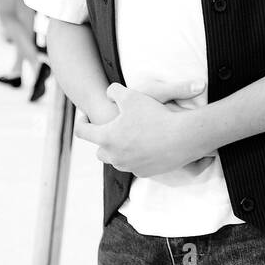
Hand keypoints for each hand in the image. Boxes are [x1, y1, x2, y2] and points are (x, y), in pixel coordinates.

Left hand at [74, 81, 210, 177]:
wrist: (183, 138)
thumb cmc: (155, 115)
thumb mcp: (131, 95)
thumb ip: (114, 91)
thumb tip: (109, 93)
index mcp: (107, 138)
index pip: (82, 132)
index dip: (80, 121)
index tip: (85, 115)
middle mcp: (115, 156)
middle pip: (99, 151)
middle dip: (103, 139)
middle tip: (112, 128)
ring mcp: (130, 167)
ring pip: (116, 159)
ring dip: (119, 149)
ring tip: (131, 136)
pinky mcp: (145, 173)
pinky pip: (134, 165)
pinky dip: (136, 156)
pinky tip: (147, 144)